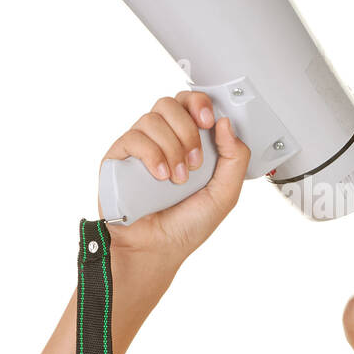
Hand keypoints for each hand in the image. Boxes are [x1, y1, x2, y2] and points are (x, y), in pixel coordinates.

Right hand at [98, 91, 250, 263]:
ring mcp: (139, 147)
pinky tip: (161, 177)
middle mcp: (163, 140)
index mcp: (188, 142)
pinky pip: (134, 138)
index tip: (209, 122)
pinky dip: (153, 155)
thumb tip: (225, 123)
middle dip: (188, 129)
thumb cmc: (186, 226)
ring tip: (177, 178)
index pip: (190, 103)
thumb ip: (234, 158)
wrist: (156, 249)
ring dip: (172, 148)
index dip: (199, 104)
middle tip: (196, 161)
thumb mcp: (224, 194)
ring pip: (153, 119)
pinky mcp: (118, 158)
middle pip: (170, 103)